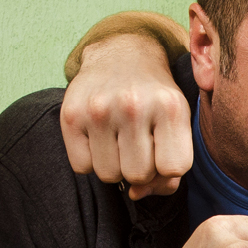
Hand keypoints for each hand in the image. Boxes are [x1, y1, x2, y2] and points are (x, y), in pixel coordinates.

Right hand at [61, 32, 191, 198]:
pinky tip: (98, 137)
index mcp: (170, 107)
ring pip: (109, 175)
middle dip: (139, 168)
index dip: (166, 169)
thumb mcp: (176, 121)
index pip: (174, 168)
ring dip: (114, 165)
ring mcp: (99, 109)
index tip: (160, 151)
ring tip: (117, 139)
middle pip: (138, 175)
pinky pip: (82, 167)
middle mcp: (134, 106)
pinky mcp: (70, 114)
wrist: (120, 53)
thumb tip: (136, 194)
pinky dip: (90, 160)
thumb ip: (171, 165)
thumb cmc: (154, 96)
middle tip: (137, 144)